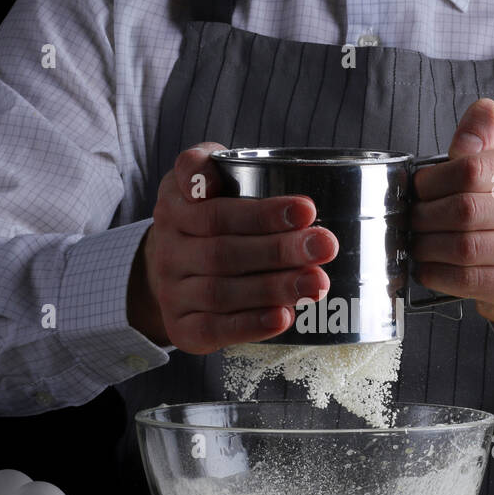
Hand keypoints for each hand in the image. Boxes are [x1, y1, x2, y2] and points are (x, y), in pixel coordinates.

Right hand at [126, 143, 337, 352]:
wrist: (171, 271)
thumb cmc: (205, 216)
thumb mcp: (200, 178)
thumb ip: (208, 165)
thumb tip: (212, 179)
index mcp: (174, 206)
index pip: (214, 211)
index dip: (260, 213)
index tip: (307, 210)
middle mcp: (168, 250)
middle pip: (222, 253)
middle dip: (279, 250)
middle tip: (325, 246)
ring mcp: (172, 292)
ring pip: (220, 292)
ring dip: (273, 288)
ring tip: (317, 282)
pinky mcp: (182, 328)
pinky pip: (212, 329)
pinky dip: (250, 325)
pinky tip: (284, 317)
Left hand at [411, 98, 493, 343]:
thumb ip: (482, 139)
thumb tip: (465, 140)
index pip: (475, 168)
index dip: (434, 181)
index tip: (417, 190)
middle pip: (467, 210)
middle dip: (426, 217)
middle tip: (410, 222)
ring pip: (468, 247)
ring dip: (429, 247)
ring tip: (416, 245)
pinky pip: (475, 280)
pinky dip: (441, 275)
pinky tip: (429, 269)